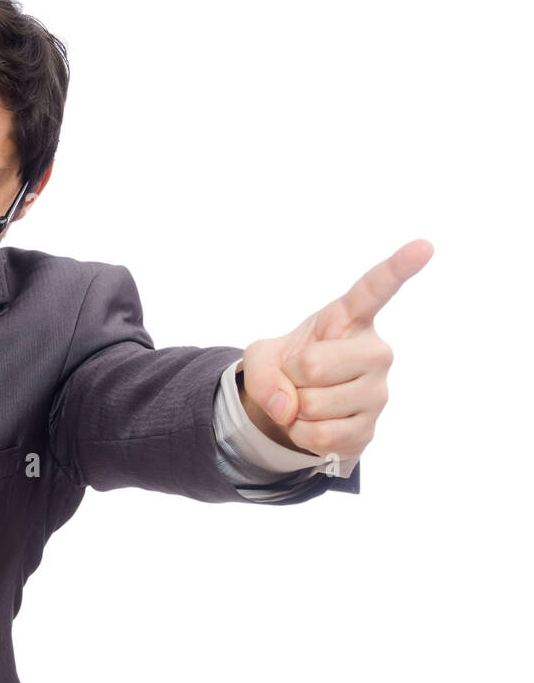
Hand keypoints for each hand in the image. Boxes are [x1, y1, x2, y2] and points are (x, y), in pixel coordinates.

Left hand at [239, 239, 433, 466]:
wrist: (295, 408)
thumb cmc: (287, 367)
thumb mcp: (261, 358)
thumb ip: (260, 372)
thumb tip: (287, 407)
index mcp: (349, 319)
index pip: (375, 289)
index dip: (397, 268)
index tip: (423, 246)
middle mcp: (375, 351)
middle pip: (315, 365)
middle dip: (289, 375)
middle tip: (300, 376)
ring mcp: (378, 391)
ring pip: (314, 405)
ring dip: (294, 409)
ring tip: (307, 399)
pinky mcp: (371, 428)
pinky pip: (320, 436)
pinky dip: (300, 433)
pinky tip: (312, 423)